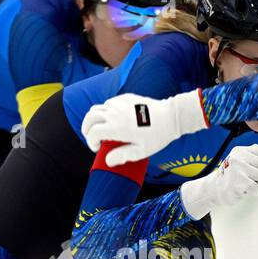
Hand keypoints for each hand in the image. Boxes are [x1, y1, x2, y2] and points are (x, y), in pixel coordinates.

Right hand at [82, 90, 208, 164]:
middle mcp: (115, 113)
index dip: (90, 142)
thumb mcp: (141, 151)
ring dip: (95, 119)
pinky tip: (114, 119)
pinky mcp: (126, 98)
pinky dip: (106, 111)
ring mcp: (120, 104)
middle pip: (89, 117)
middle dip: (86, 128)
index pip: (93, 132)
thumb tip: (107, 161)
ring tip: (101, 128)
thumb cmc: (158, 136)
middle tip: (90, 136)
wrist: (171, 117)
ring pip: (98, 108)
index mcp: (117, 128)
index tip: (97, 148)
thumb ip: (122, 156)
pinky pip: (109, 102)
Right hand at [179, 144, 257, 218]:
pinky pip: (257, 187)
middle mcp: (238, 157)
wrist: (214, 191)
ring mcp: (237, 169)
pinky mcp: (238, 182)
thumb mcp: (247, 163)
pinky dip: (257, 192)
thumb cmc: (233, 177)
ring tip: (256, 188)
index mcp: (241, 150)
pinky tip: (252, 193)